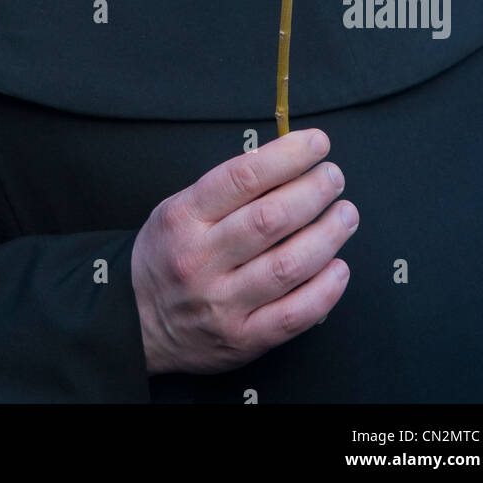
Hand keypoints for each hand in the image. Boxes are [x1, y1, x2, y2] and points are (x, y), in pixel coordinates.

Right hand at [131, 129, 356, 375]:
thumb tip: (284, 161)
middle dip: (313, 192)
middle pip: (270, 219)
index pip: (243, 177)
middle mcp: (201, 259)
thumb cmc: (166, 256)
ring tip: (345, 215)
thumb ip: (225, 190)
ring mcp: (223, 303)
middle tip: (334, 177)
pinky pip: (294, 315)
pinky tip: (339, 267)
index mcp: (184, 218)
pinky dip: (325, 289)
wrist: (136, 322)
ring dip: (328, 235)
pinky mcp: (243, 339)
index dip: (287, 157)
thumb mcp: (177, 210)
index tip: (316, 143)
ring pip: (288, 265)